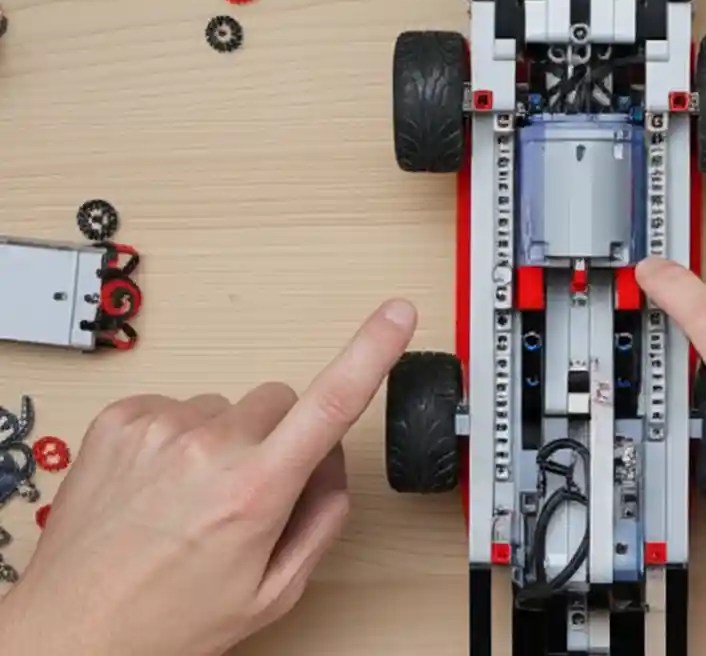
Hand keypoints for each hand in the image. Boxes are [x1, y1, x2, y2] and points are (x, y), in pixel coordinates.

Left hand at [0, 300, 417, 655]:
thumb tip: (333, 463)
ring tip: (191, 498)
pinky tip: (160, 485)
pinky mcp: (120, 419)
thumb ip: (323, 520)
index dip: (372, 352)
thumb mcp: (273, 591)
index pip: (331, 404)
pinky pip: (177, 407)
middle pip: (280, 402)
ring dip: (223, 440)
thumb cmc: (168, 620)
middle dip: (280, 437)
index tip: (397, 315)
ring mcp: (158, 427)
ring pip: (227, 407)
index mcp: (256, 492)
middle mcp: (207, 448)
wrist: (72, 630)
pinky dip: (178, 439)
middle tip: (252, 492)